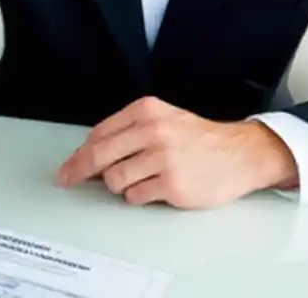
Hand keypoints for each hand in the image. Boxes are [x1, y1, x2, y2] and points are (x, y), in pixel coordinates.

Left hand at [56, 97, 298, 208]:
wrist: (240, 154)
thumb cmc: (199, 139)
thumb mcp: (164, 119)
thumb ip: (129, 132)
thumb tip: (90, 156)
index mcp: (146, 111)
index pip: (99, 134)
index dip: (79, 154)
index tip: (68, 167)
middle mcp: (152, 131)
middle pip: (98, 156)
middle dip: (78, 171)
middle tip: (67, 180)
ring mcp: (162, 158)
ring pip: (115, 180)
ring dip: (122, 185)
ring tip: (144, 178)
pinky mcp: (172, 184)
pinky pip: (135, 196)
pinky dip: (140, 196)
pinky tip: (157, 187)